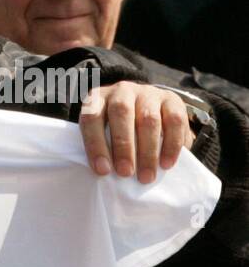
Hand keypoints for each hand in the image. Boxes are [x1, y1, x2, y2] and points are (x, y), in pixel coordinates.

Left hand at [79, 81, 194, 182]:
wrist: (145, 107)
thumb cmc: (115, 129)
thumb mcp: (101, 132)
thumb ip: (101, 146)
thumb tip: (106, 173)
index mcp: (97, 99)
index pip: (92, 118)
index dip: (95, 145)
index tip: (103, 170)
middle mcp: (122, 91)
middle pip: (122, 114)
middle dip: (123, 147)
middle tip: (126, 173)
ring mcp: (148, 93)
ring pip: (149, 119)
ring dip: (148, 151)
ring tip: (146, 175)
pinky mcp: (172, 99)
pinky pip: (175, 121)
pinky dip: (171, 145)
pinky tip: (166, 164)